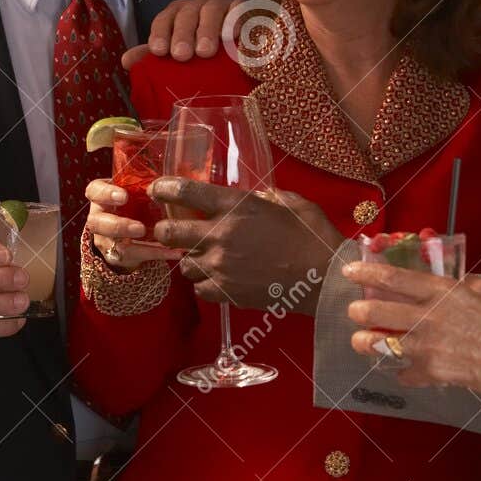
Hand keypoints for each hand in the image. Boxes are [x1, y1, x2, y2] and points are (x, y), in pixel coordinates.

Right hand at [84, 178, 183, 269]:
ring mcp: (104, 238)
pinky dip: (155, 254)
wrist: (130, 228)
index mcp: (101, 196)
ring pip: (113, 244)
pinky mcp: (115, 255)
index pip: (94, 191)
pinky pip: (132, 257)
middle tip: (140, 228)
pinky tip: (175, 252)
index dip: (106, 194)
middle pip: (97, 223)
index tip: (124, 196)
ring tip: (162, 244)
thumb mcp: (137, 189)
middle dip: (119, 226)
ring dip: (139, 246)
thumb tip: (175, 177)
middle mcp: (98, 217)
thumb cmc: (135, 201)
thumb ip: (147, 183)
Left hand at [121, 0, 240, 68]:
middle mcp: (197, 6)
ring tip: (206, 52)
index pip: (164, 19)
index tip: (159, 51)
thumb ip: (153, 57)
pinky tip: (233, 37)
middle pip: (186, 14)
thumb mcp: (177, 51)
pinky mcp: (244, 9)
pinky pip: (239, 11)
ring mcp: (221, 4)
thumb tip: (126, 62)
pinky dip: (235, 22)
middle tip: (182, 55)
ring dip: (207, 30)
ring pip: (211, 11)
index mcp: (177, 15)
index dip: (160, 33)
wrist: (240, 42)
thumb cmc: (202, 49)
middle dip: (183, 34)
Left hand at [146, 178, 342, 310]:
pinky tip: (219, 278)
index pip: (185, 191)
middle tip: (173, 231)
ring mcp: (220, 266)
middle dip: (165, 230)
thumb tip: (253, 197)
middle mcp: (221, 235)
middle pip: (168, 232)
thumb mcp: (289, 202)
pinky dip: (204, 283)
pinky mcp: (226, 292)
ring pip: (183, 264)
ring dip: (191, 259)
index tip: (157, 189)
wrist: (323, 277)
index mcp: (236, 206)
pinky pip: (198, 288)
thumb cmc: (312, 235)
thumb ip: (264, 196)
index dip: (164, 188)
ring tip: (207, 258)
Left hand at [343, 263, 480, 398]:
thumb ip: (464, 283)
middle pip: (376, 311)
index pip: (394, 278)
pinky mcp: (433, 372)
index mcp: (443, 292)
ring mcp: (428, 346)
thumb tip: (451, 281)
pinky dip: (402, 372)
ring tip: (362, 341)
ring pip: (380, 344)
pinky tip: (404, 370)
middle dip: (359, 311)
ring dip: (366, 343)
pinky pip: (404, 372)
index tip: (349, 270)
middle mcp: (429, 317)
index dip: (367, 272)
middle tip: (355, 311)